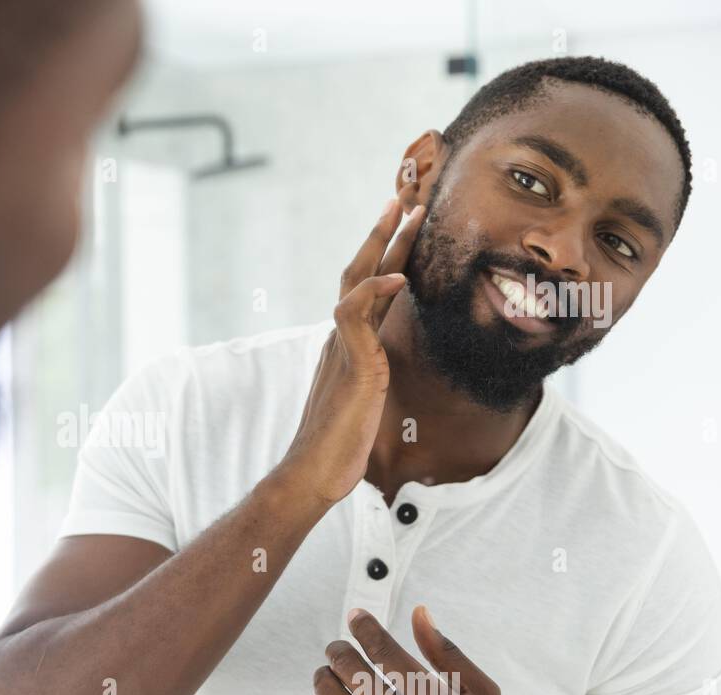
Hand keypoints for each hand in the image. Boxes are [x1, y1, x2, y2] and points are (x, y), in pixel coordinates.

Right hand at [275, 199, 424, 506]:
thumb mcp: (365, 400)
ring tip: (407, 211)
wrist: (314, 473)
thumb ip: (372, 374)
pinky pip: (356, 314)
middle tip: (404, 195)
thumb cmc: (339, 446)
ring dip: (384, 243)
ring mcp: (343, 347)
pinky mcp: (350, 362)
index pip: (366, 287)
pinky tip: (399, 275)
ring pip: (358, 280)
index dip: (385, 254)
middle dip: (384, 232)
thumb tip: (384, 368)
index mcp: (348, 344)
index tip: (403, 222)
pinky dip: (376, 290)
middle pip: (359, 270)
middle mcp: (341, 338)